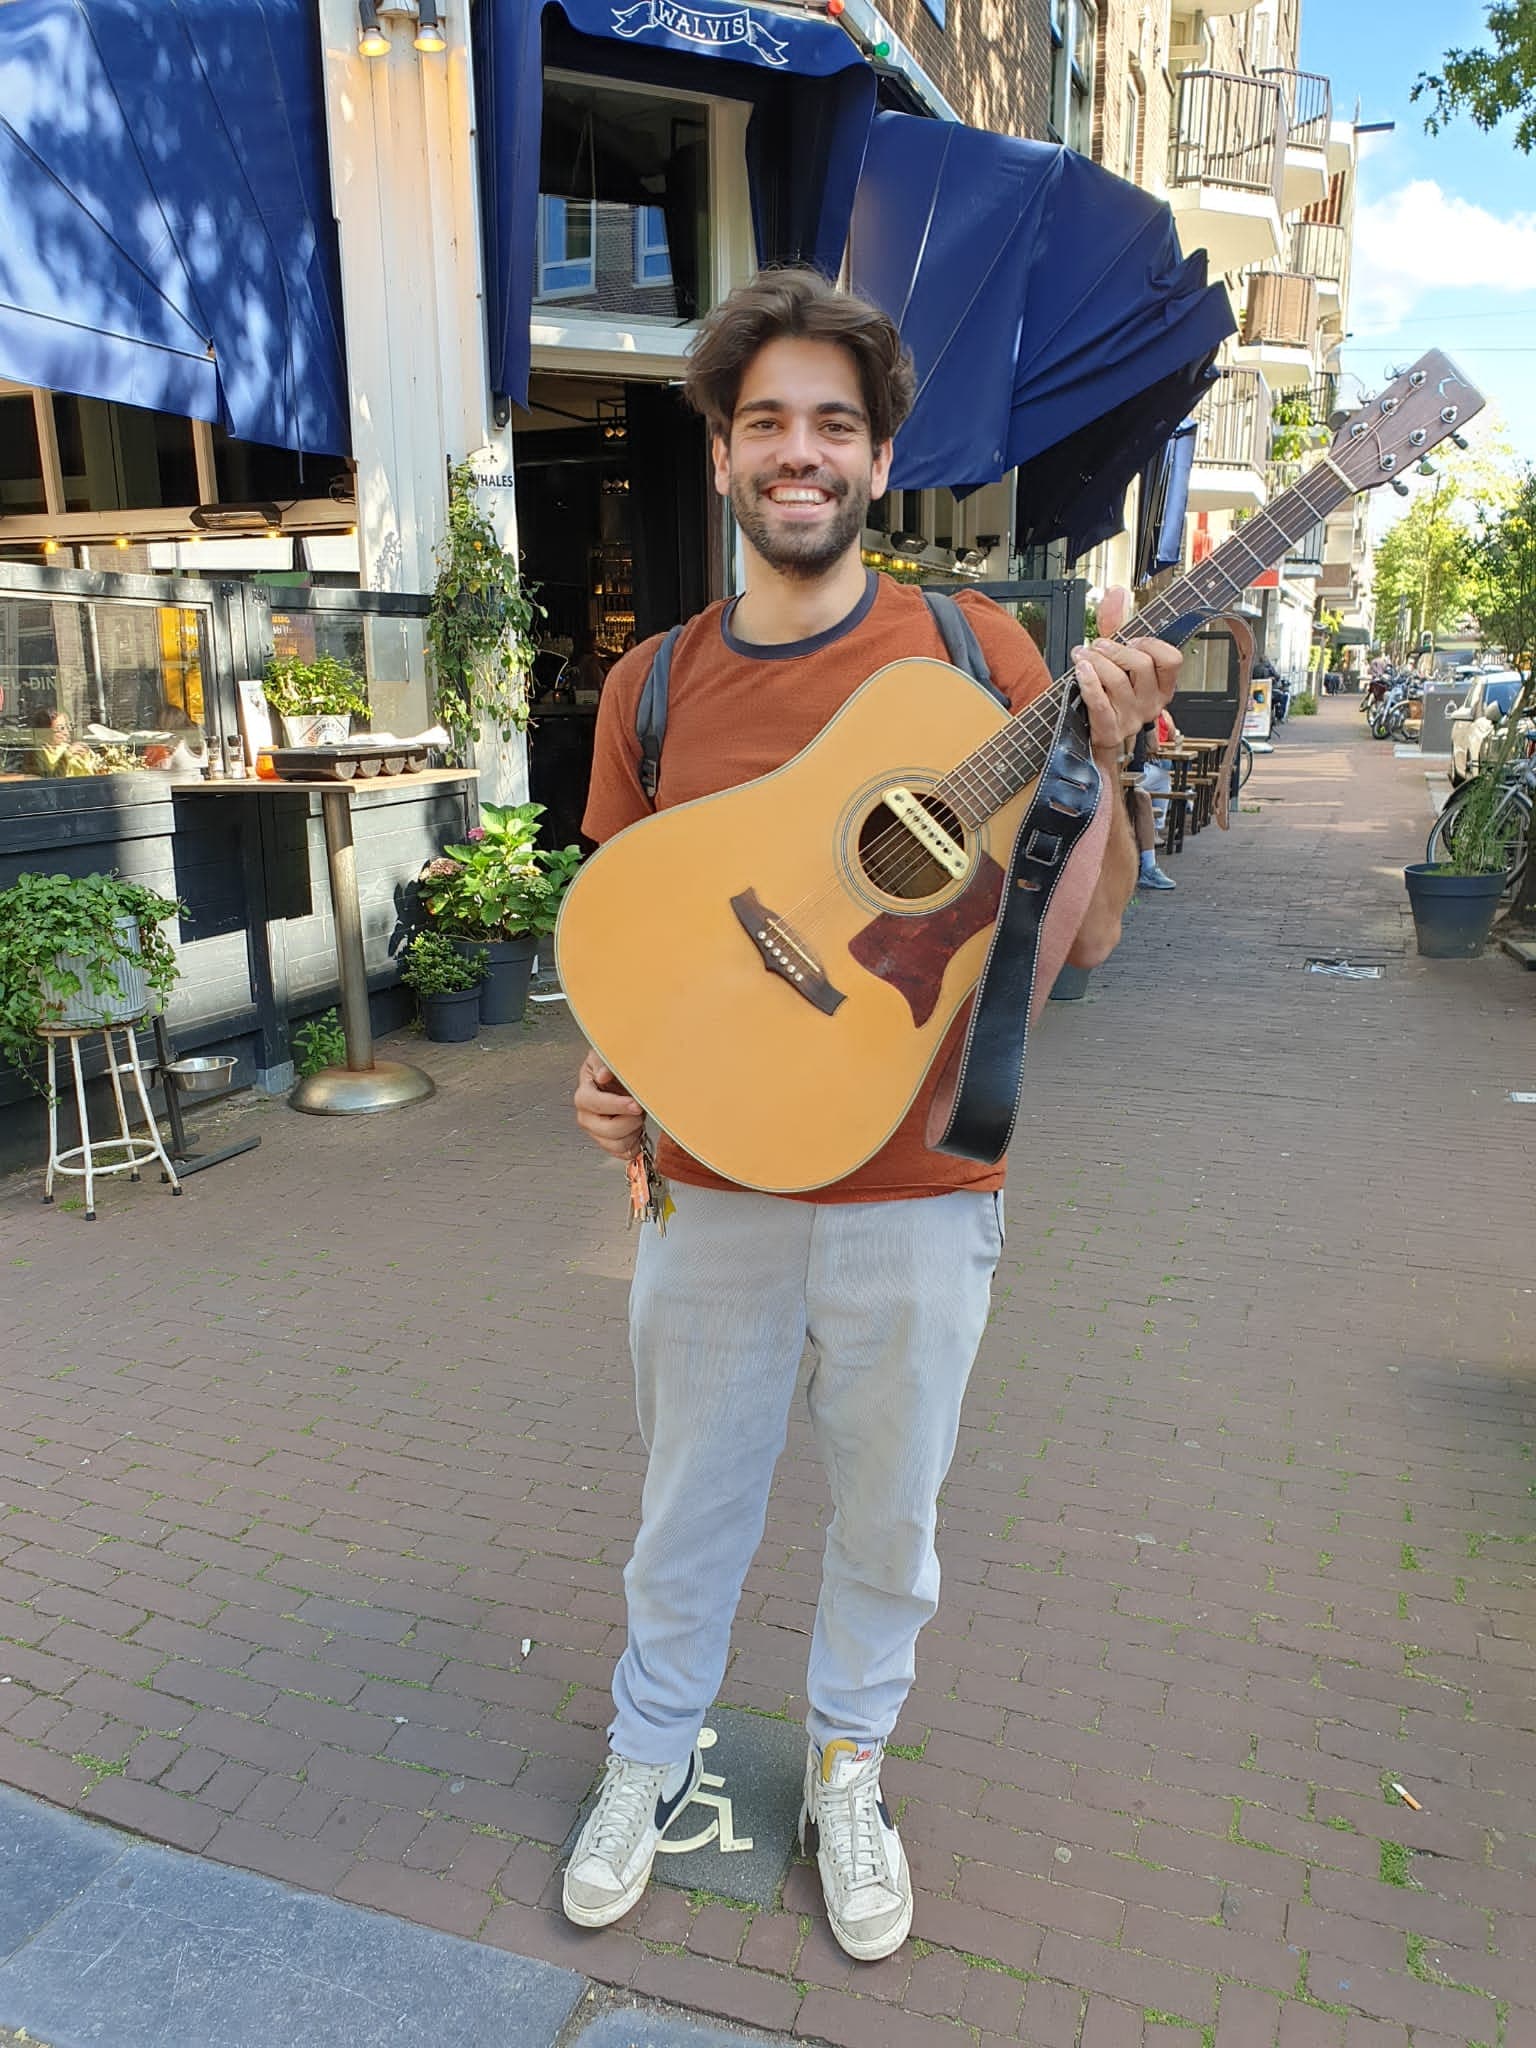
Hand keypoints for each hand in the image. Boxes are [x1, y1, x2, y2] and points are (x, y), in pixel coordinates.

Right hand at [574, 1048, 644, 1159]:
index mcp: (585, 1094)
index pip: (595, 1104)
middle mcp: (586, 1116)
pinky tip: (636, 1129)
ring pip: (616, 1144)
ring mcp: (596, 1132)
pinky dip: (635, 1144)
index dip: (617, 1106)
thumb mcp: (609, 1057)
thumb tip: (603, 1073)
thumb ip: (605, 1062)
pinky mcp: (608, 1143)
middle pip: (607, 1130)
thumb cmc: (614, 1069)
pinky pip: (623, 1152)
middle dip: (629, 1121)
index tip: (635, 1104)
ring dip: (633, 1132)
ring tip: (637, 1117)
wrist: (622, 1080)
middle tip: (639, 1108)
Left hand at [1071, 587, 1181, 763]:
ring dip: (1096, 661)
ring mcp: (1131, 718)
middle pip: (1141, 665)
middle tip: (1098, 645)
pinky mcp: (1110, 730)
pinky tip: (1081, 670)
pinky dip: (1089, 682)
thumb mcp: (1116, 659)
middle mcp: (1151, 703)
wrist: (1092, 737)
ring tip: (1082, 655)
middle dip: (1115, 648)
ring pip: (1118, 680)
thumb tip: (1115, 592)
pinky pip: (1100, 702)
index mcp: (1162, 687)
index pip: (1171, 659)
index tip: (1132, 640)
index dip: (1150, 643)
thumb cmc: (1108, 696)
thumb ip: (1116, 625)